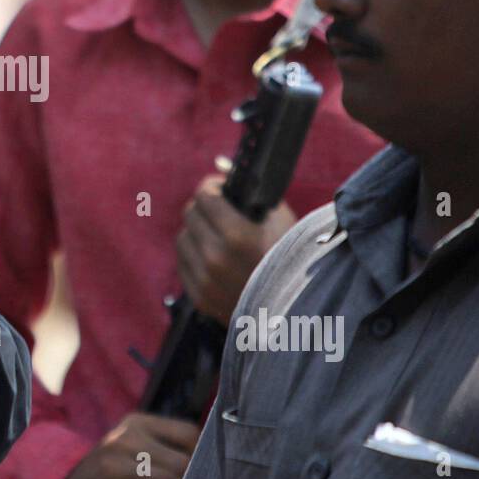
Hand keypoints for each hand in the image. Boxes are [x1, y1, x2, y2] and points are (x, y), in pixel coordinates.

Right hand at [50, 413, 201, 478]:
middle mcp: (122, 438)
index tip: (202, 470)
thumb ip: (167, 449)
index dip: (201, 454)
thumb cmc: (116, 472)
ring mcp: (109, 465)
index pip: (186, 433)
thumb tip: (209, 461)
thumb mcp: (137, 450)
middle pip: (179, 461)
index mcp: (135, 422)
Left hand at [176, 173, 295, 322]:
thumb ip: (252, 192)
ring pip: (183, 239)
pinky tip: (213, 256)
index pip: (204, 196)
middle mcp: (214, 257)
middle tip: (219, 210)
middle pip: (191, 215)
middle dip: (204, 208)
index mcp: (235, 235)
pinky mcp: (199, 297)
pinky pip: (183, 264)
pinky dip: (194, 256)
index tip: (220, 189)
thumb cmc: (292, 261)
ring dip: (197, 232)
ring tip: (217, 234)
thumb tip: (223, 165)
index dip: (213, 188)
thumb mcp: (280, 220)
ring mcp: (204, 280)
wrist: (295, 313)